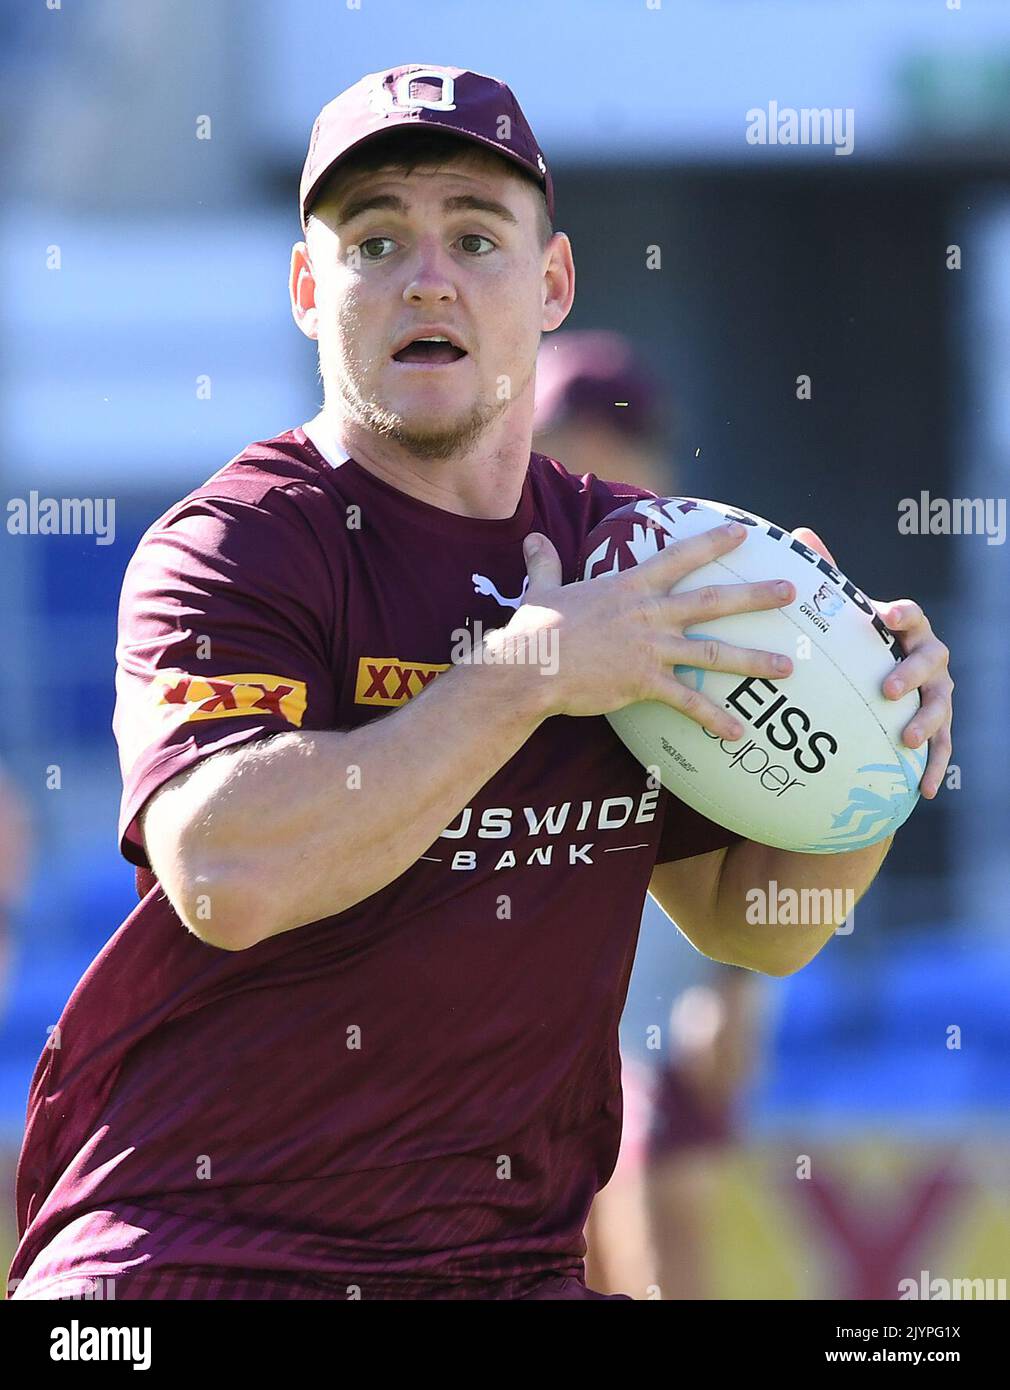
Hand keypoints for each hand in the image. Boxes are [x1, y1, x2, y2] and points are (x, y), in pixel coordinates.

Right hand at [501, 522, 795, 727]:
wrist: (529, 667)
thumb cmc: (533, 628)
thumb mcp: (541, 588)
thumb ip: (545, 563)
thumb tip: (533, 539)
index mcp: (629, 587)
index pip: (679, 558)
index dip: (713, 543)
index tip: (743, 534)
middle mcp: (649, 614)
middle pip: (714, 601)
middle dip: (757, 595)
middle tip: (791, 591)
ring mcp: (651, 649)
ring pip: (714, 653)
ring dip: (754, 661)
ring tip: (788, 668)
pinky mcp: (645, 683)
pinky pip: (688, 702)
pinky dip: (714, 718)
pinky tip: (737, 732)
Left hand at [792, 527, 952, 798]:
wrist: (875, 686)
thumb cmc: (856, 644)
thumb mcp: (842, 614)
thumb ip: (827, 575)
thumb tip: (800, 531)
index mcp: (906, 628)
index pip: (912, 616)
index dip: (905, 614)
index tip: (888, 614)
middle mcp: (928, 658)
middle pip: (932, 660)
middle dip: (912, 674)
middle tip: (887, 689)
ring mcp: (938, 693)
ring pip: (941, 704)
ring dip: (926, 721)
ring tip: (905, 739)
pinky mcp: (937, 728)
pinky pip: (942, 748)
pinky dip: (935, 767)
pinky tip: (923, 789)